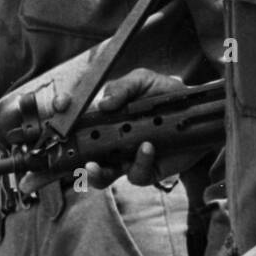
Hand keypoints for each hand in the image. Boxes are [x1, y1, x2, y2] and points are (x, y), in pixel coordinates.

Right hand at [51, 70, 190, 190]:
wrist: (195, 113)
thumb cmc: (166, 95)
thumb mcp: (143, 81)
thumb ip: (123, 87)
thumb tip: (103, 104)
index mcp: (104, 117)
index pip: (75, 119)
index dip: (61, 116)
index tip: (60, 108)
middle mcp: (110, 140)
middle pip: (79, 154)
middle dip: (65, 159)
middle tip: (64, 155)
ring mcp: (125, 158)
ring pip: (101, 174)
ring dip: (95, 172)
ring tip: (95, 165)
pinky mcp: (144, 170)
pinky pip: (135, 173)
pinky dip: (140, 160)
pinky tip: (147, 147)